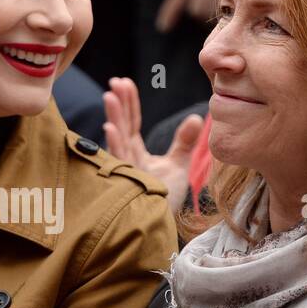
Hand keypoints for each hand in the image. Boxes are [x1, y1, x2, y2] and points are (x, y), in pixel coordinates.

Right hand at [103, 76, 201, 211]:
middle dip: (119, 104)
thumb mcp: (178, 165)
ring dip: (114, 117)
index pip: (132, 122)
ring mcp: (125, 170)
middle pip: (123, 126)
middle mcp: (128, 159)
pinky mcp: (126, 181)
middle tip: (115, 82)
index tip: (124, 82)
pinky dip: (114, 143)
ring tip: (110, 96)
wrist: (163, 225)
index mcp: (136, 152)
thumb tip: (197, 117)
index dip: (129, 103)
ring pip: (118, 139)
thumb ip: (185, 142)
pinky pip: (118, 159)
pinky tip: (110, 128)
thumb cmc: (166, 199)